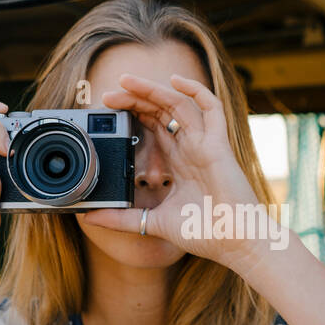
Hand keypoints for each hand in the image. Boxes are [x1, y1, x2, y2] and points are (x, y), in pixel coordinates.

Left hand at [80, 73, 272, 269]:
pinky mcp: (218, 145)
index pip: (154, 126)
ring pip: (178, 104)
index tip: (108, 110)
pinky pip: (212, 108)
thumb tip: (89, 217)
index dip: (133, 113)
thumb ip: (122, 218)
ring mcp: (205, 144)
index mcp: (179, 162)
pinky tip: (175, 80)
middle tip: (107, 95)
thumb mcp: (152, 223)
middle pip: (161, 111)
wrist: (235, 244)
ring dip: (152, 89)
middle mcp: (191, 148)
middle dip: (134, 98)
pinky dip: (196, 90)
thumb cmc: (205, 234)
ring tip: (126, 81)